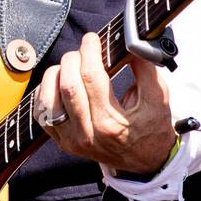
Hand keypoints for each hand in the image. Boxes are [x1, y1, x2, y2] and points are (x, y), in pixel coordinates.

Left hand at [33, 30, 176, 175]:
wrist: (145, 162)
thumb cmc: (151, 129)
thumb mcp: (158, 98)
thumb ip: (145, 68)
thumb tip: (129, 42)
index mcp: (111, 123)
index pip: (91, 78)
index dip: (89, 52)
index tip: (92, 39)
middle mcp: (88, 134)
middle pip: (67, 86)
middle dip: (73, 59)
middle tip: (83, 51)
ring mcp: (72, 140)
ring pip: (48, 100)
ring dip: (55, 74)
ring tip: (70, 66)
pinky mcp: (63, 142)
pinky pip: (41, 115)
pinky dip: (45, 93)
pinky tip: (58, 83)